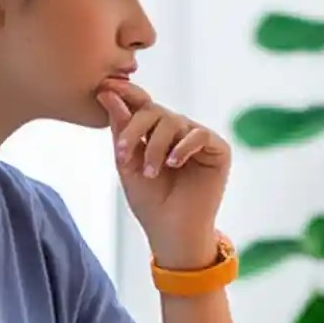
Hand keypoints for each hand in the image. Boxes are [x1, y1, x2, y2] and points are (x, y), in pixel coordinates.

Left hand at [96, 79, 230, 269]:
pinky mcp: (218, 150)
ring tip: (149, 172)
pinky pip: (199, 134)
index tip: (105, 89)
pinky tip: (173, 163)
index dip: (126, 94)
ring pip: (174, 121)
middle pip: (155, 110)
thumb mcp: (127, 162)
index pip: (142, 104)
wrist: (171, 232)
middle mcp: (178, 131)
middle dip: (135, 129)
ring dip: (156, 145)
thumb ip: (121, 128)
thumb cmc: (149, 202)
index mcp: (156, 132)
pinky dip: (184, 146)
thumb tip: (107, 93)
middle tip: (124, 154)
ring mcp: (198, 139)